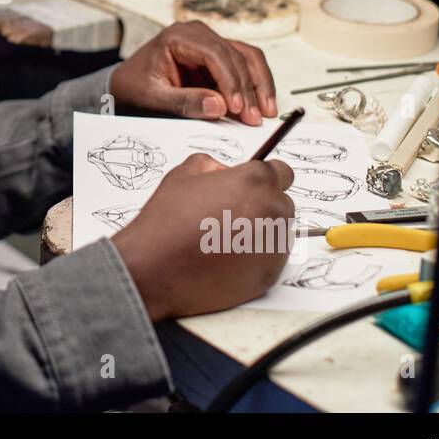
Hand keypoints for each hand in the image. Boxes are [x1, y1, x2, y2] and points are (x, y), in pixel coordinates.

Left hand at [108, 21, 277, 125]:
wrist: (123, 87)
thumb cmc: (133, 88)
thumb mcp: (152, 99)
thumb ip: (184, 102)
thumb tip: (219, 106)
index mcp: (178, 36)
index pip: (215, 54)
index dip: (231, 81)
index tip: (238, 107)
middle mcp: (197, 34)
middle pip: (236, 55)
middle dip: (249, 88)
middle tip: (255, 117)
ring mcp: (209, 44)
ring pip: (246, 58)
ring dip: (259, 84)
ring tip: (265, 111)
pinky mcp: (216, 59)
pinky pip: (243, 68)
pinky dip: (253, 86)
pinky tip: (259, 106)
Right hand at [111, 154, 294, 321]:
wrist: (156, 269)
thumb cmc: (167, 222)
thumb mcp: (182, 175)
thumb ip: (212, 165)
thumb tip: (226, 172)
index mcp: (254, 181)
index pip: (282, 172)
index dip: (266, 178)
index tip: (254, 186)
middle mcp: (272, 210)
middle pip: (283, 202)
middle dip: (263, 205)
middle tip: (231, 215)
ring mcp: (274, 244)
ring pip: (279, 231)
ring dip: (261, 231)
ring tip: (225, 238)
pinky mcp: (270, 273)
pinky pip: (272, 258)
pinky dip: (256, 257)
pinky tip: (227, 257)